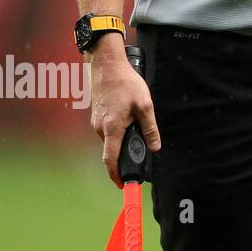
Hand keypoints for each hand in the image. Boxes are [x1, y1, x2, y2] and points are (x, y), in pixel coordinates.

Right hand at [88, 36, 160, 187]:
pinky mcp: (96, 116)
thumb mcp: (145, 105)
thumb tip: (155, 147)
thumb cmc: (126, 83)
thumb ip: (150, 128)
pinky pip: (108, 129)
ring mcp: (96, 122)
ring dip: (123, 137)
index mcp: (112, 128)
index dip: (116, 175)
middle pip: (112, 149)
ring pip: (111, 138)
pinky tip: (127, 115)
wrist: (106, 66)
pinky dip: (118, 129)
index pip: (110, 159)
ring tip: (136, 122)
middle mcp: (100, 128)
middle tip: (141, 147)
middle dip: (126, 152)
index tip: (122, 184)